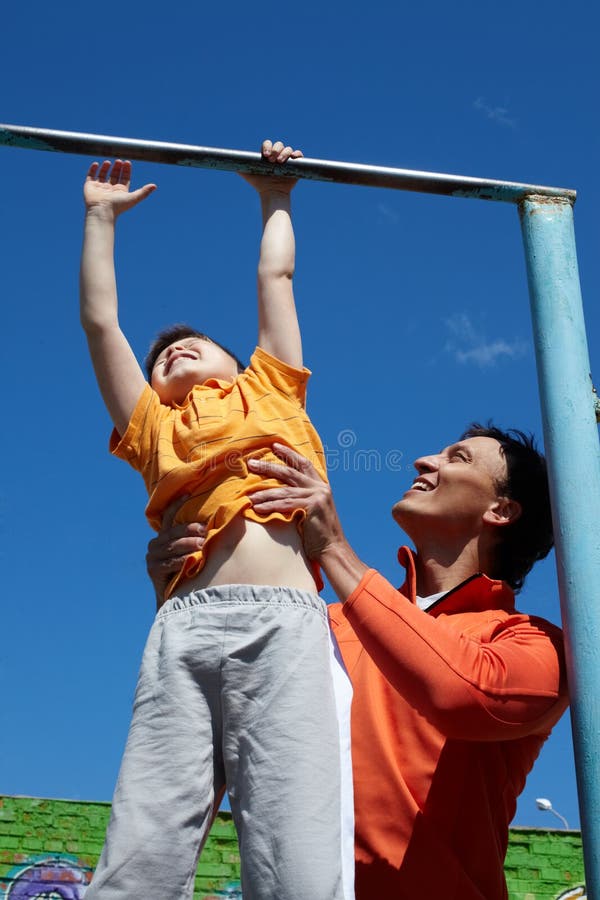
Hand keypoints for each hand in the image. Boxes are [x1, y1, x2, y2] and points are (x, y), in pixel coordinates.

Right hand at [83, 160, 155, 219]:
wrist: (102, 211)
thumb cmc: (118, 206)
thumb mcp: (133, 197)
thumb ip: (144, 192)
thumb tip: (155, 186)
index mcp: (120, 191)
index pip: (124, 178)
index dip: (126, 170)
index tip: (128, 162)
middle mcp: (110, 189)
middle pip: (114, 175)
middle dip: (117, 168)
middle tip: (119, 160)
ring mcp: (100, 187)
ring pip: (103, 174)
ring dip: (106, 168)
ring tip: (109, 162)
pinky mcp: (90, 186)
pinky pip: (91, 175)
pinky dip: (93, 169)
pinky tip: (96, 163)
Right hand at [146, 496, 205, 607]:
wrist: (176, 600)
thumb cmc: (189, 572)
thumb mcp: (193, 552)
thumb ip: (198, 538)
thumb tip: (216, 524)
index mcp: (165, 536)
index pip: (169, 515)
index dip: (178, 503)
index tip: (189, 492)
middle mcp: (156, 543)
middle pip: (174, 531)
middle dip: (191, 529)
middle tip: (206, 530)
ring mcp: (152, 556)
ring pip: (173, 546)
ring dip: (190, 544)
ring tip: (204, 544)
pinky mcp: (153, 569)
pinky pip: (170, 561)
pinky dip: (183, 560)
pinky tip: (193, 560)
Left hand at [240, 139, 303, 193]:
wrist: (271, 192)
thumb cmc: (259, 183)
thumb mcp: (246, 173)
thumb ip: (238, 166)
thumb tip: (227, 161)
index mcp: (267, 154)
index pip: (268, 144)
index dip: (267, 146)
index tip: (265, 155)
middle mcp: (277, 155)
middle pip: (278, 144)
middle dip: (276, 150)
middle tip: (272, 160)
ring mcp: (287, 159)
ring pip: (288, 149)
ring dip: (285, 153)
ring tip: (280, 163)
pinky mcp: (296, 164)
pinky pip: (299, 155)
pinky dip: (297, 155)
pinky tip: (294, 158)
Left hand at [248, 443, 344, 559]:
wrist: (333, 550)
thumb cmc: (319, 535)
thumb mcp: (311, 512)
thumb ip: (300, 500)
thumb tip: (278, 494)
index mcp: (321, 486)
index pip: (303, 464)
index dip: (289, 454)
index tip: (274, 447)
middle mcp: (320, 487)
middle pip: (290, 472)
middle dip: (269, 467)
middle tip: (252, 463)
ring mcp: (317, 495)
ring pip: (284, 490)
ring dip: (264, 492)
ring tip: (249, 494)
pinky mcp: (313, 505)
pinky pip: (285, 504)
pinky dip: (269, 506)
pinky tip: (257, 507)